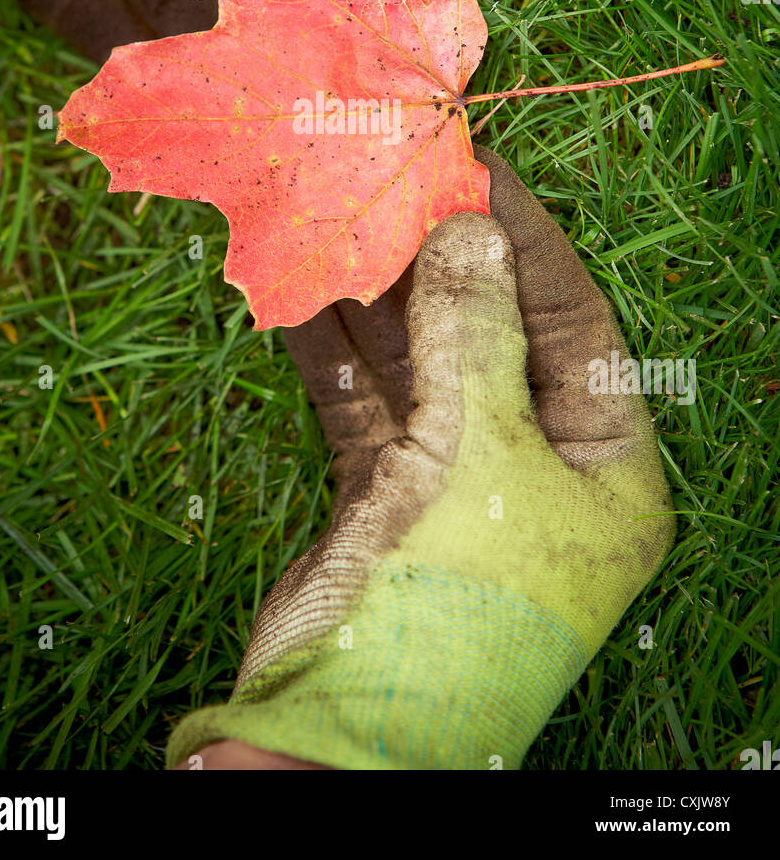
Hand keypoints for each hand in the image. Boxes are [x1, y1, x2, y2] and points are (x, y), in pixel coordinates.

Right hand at [167, 147, 674, 769]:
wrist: (333, 734)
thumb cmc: (446, 603)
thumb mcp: (478, 451)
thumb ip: (472, 330)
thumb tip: (470, 229)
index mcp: (605, 469)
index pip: (578, 326)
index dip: (530, 244)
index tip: (482, 170)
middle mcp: (540, 470)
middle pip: (493, 336)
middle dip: (442, 264)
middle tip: (397, 182)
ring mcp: (459, 483)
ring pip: (421, 364)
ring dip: (378, 298)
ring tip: (341, 221)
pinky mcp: (385, 495)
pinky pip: (366, 403)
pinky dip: (333, 353)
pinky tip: (299, 297)